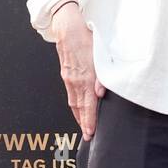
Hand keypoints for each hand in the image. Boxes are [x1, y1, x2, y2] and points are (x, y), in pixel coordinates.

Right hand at [51, 3, 105, 138]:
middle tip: (88, 136)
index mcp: (85, 78)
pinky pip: (70, 95)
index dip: (89, 120)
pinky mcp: (66, 76)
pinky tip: (78, 110)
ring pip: (74, 103)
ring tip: (84, 127)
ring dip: (79, 117)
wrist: (67, 30)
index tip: (90, 132)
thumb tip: (100, 94)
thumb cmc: (86, 40)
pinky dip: (75, 106)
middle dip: (84, 123)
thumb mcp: (99, 56)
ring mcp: (69, 79)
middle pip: (80, 108)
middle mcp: (75, 81)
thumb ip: (101, 77)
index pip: (88, 105)